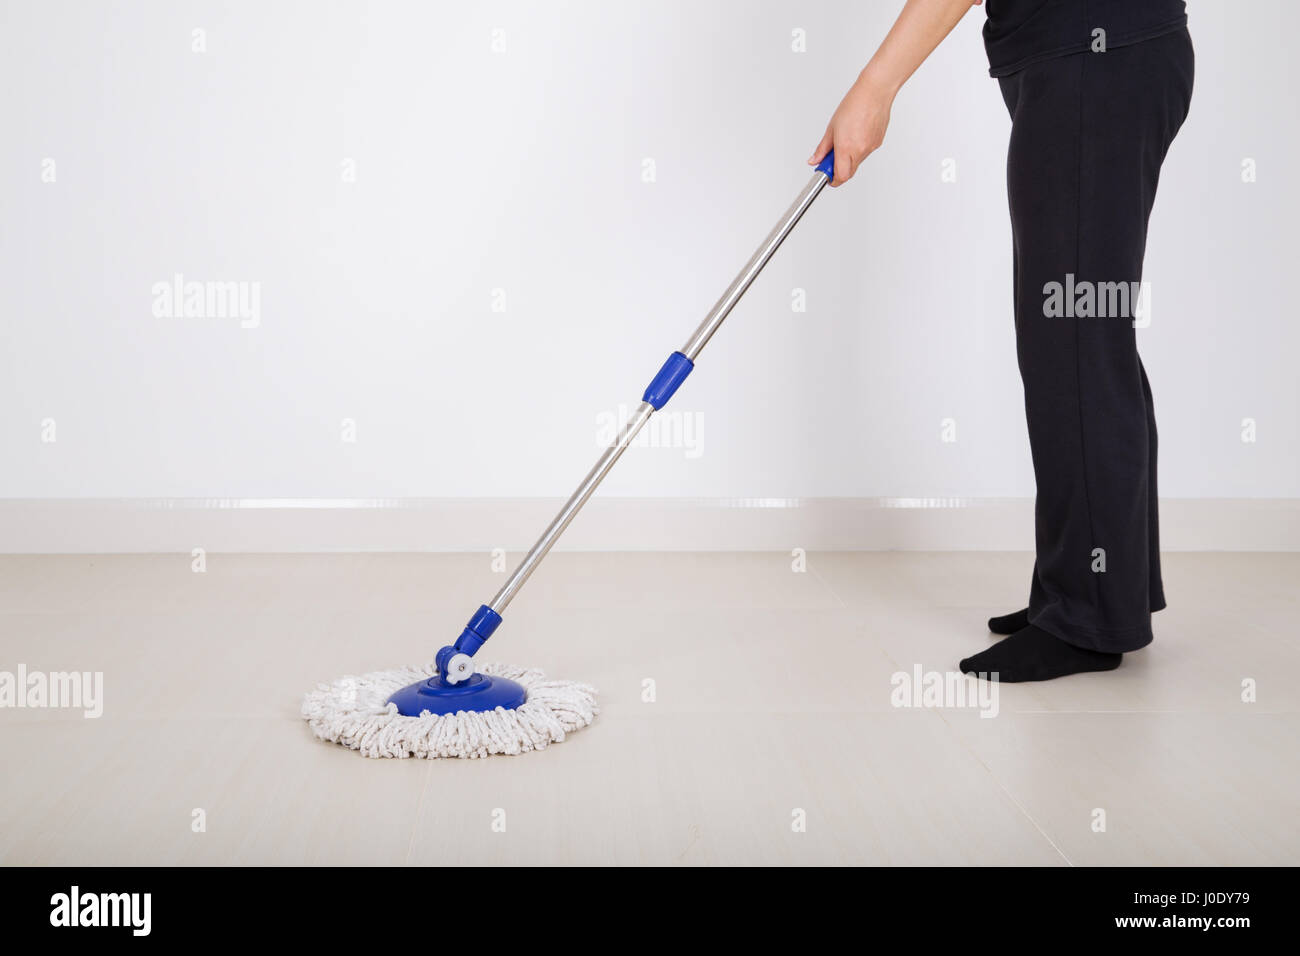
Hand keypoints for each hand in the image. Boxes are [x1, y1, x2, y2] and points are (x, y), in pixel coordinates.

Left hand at [808, 72, 895, 186]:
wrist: (875, 92)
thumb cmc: (854, 105)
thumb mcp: (832, 128)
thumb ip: (822, 148)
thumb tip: (814, 160)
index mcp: (846, 147)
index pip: (840, 176)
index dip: (832, 180)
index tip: (826, 176)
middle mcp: (860, 150)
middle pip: (848, 172)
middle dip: (839, 170)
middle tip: (831, 158)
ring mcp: (870, 148)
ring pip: (857, 163)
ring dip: (848, 158)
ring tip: (845, 139)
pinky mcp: (877, 143)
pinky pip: (865, 153)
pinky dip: (858, 149)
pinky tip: (856, 134)